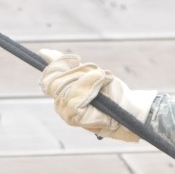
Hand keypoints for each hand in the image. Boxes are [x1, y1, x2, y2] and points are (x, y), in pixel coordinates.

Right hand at [38, 49, 155, 141]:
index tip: (76, 59)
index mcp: (61, 92)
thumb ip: (68, 66)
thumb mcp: (90, 73)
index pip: (48, 78)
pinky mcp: (77, 121)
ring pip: (66, 90)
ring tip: (103, 82)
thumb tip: (44, 52)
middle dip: (79, 73)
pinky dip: (88, 90)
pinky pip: (74, 102)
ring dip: (88, 81)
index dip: (58, 65)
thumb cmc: (111, 91)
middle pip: (56, 82)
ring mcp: (68, 114)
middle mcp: (61, 105)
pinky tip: (100, 90)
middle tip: (99, 74)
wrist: (130, 106)